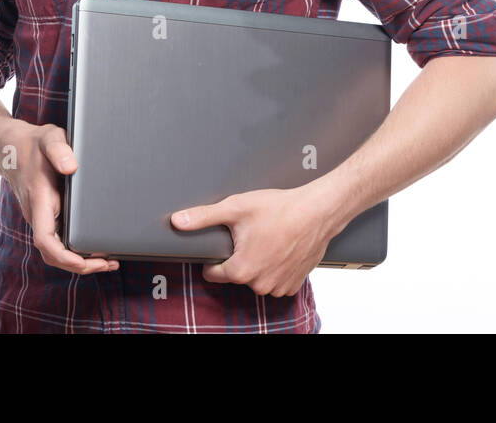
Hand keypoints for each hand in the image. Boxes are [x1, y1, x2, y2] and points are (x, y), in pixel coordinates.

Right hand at [2, 119, 119, 275]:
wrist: (12, 148)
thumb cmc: (33, 144)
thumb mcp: (48, 139)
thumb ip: (59, 150)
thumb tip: (71, 167)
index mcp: (39, 200)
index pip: (45, 240)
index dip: (64, 256)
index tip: (84, 262)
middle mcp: (39, 214)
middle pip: (53, 254)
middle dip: (80, 265)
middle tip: (110, 264)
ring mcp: (42, 217)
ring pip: (57, 250)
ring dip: (81, 260)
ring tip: (110, 261)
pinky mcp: (48, 215)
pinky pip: (60, 240)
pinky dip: (77, 249)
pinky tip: (97, 248)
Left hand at [171, 187, 335, 295]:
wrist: (317, 211)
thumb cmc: (280, 208)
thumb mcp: (236, 207)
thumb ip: (203, 217)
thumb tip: (178, 221)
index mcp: (241, 270)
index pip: (212, 273)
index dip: (214, 257)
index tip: (224, 243)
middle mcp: (259, 284)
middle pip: (236, 274)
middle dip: (239, 256)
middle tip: (251, 234)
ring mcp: (278, 286)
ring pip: (256, 278)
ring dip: (258, 263)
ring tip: (268, 239)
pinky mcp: (293, 285)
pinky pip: (275, 280)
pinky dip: (275, 268)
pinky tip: (280, 249)